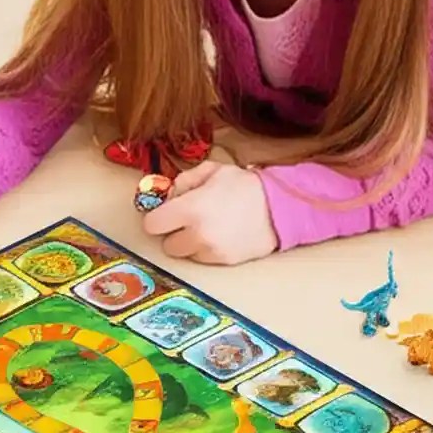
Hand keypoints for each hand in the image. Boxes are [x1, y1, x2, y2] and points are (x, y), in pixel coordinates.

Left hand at [142, 161, 278, 264]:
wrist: (280, 206)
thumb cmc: (244, 185)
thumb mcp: (212, 171)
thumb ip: (184, 181)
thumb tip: (167, 196)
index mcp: (189, 209)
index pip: (152, 225)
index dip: (157, 218)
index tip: (164, 214)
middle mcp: (197, 234)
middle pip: (167, 245)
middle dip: (173, 233)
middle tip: (186, 222)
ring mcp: (210, 251)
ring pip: (185, 254)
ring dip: (189, 243)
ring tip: (206, 228)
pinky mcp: (223, 262)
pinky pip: (203, 259)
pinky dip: (206, 250)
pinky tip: (220, 236)